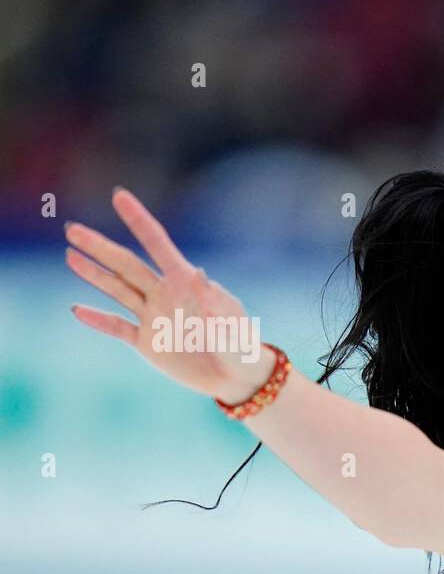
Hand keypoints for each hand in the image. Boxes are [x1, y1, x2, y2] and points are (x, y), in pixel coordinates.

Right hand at [64, 187, 259, 400]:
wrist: (237, 377)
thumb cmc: (242, 345)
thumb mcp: (233, 324)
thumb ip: (217, 302)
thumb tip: (200, 274)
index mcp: (187, 283)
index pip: (158, 245)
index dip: (139, 221)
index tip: (119, 196)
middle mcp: (165, 295)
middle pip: (128, 265)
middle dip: (101, 247)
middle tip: (73, 229)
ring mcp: (154, 317)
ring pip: (118, 290)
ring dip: (94, 274)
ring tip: (70, 255)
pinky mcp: (148, 343)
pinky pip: (118, 328)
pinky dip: (98, 320)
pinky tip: (77, 309)